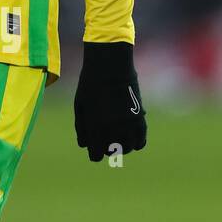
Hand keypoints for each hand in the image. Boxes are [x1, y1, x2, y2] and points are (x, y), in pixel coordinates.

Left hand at [74, 40, 146, 161]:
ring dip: (122, 146)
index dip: (94, 152)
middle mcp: (113, 129)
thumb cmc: (90, 85)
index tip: (94, 145)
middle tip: (105, 137)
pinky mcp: (140, 118)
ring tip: (118, 136)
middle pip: (111, 152)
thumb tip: (85, 146)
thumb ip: (82, 128)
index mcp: (96, 128)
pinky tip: (130, 135)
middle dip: (107, 147)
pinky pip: (141, 142)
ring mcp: (128, 124)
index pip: (96, 155)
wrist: (110, 66)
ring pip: (127, 149)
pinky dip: (136, 141)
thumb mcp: (80, 107)